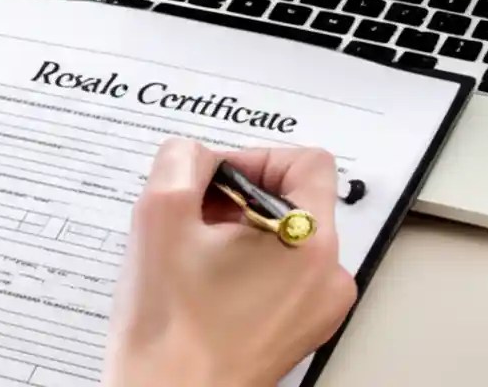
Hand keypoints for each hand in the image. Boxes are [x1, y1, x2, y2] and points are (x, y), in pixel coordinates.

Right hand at [106, 139, 357, 386]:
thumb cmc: (172, 331)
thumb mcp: (160, 216)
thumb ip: (180, 161)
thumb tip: (194, 156)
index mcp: (308, 240)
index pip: (307, 162)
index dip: (254, 158)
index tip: (214, 181)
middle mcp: (327, 274)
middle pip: (294, 201)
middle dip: (238, 199)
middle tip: (192, 219)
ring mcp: (316, 309)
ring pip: (284, 240)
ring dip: (239, 234)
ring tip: (194, 257)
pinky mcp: (298, 332)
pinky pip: (281, 278)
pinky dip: (245, 269)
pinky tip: (204, 285)